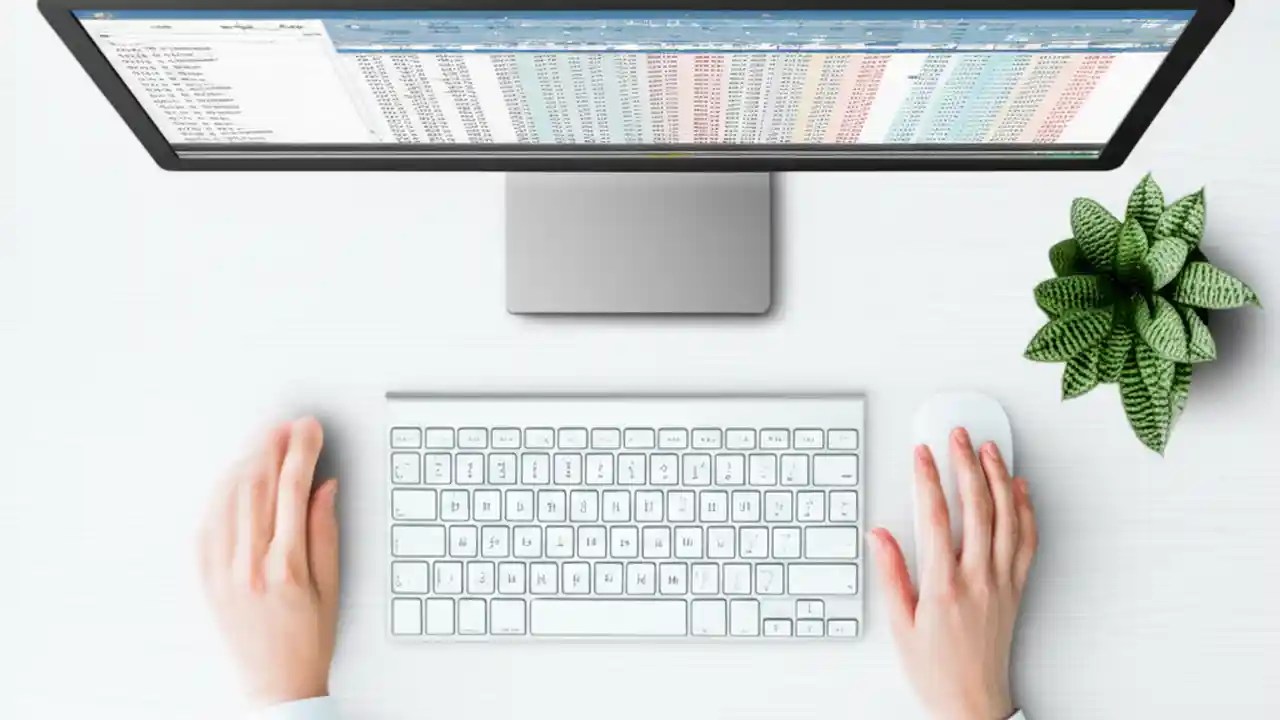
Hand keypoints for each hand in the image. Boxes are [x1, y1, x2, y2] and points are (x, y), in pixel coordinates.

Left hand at [199, 417, 339, 705]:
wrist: (275, 683)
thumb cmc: (308, 639)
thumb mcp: (332, 585)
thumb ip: (325, 531)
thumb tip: (322, 487)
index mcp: (286, 567)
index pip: (292, 490)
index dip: (303, 452)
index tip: (310, 431)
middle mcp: (249, 565)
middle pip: (257, 486)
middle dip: (273, 448)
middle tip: (287, 427)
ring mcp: (222, 570)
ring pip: (229, 498)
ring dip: (247, 463)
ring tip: (264, 444)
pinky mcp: (205, 575)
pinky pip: (209, 520)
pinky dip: (223, 491)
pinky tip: (237, 478)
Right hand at [871, 428, 1036, 719]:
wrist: (973, 703)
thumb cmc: (935, 670)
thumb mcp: (900, 625)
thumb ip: (891, 575)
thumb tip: (882, 536)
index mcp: (943, 585)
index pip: (935, 517)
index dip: (928, 478)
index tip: (922, 453)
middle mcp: (977, 578)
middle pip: (976, 507)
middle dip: (965, 464)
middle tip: (958, 436)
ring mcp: (1001, 581)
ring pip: (1006, 518)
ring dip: (999, 478)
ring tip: (990, 450)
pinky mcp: (1016, 589)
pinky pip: (1026, 541)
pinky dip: (1025, 510)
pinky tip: (1020, 490)